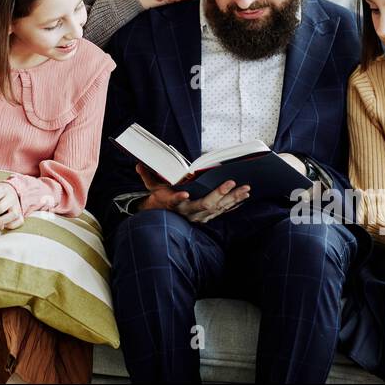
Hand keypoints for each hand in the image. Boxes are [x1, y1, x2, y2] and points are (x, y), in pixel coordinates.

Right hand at [134, 163, 249, 222]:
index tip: (185, 193)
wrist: (167, 218)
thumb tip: (138, 165)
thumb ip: (147, 177)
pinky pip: (224, 211)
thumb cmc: (162, 199)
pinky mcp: (209, 217)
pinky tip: (245, 197)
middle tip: (231, 182)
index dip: (179, 198)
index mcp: (175, 204)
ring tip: (246, 188)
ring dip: (233, 198)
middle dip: (219, 193)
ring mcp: (201, 216)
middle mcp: (189, 212)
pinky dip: (235, 204)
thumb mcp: (153, 189)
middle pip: (205, 205)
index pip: (177, 201)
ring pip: (219, 208)